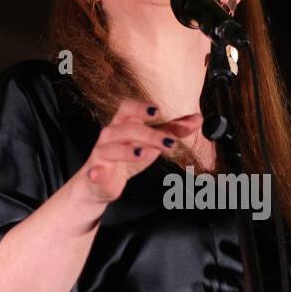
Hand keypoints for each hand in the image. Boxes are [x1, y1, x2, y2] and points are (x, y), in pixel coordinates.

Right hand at [77, 99, 201, 203]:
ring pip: (111, 148)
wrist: (101, 184)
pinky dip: (96, 173)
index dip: (142, 107)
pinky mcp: (95, 173)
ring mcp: (101, 153)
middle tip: (169, 141)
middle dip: (149, 133)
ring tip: (141, 153)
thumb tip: (196, 119)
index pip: (128, 108)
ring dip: (126, 151)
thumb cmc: (126, 158)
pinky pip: (94, 172)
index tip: (159, 111)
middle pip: (126, 128)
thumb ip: (172, 131)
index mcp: (123, 124)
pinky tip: (98, 174)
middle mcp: (110, 135)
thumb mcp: (151, 144)